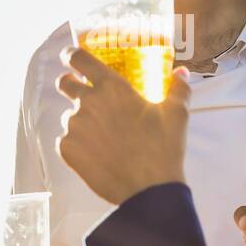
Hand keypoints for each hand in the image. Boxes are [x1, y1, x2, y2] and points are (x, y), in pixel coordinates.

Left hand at [54, 46, 190, 205]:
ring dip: (81, 121)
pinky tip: (96, 153)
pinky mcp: (67, 150)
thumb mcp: (176, 113)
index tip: (70, 56)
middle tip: (83, 92)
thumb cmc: (163, 148)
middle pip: (65, 83)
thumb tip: (181, 73)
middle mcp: (88, 102)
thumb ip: (177, 88)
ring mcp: (74, 127)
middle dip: (70, 84)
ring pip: (69, 116)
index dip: (71, 54)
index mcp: (111, 87)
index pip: (79, 58)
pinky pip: (66, 140)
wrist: (149, 190)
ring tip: (102, 137)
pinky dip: (77, 144)